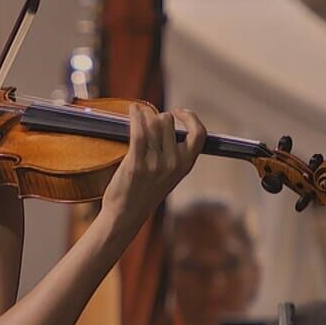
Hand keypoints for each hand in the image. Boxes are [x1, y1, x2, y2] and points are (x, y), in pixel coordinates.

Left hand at [100, 105, 205, 230]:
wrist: (126, 214)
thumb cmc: (144, 191)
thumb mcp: (168, 174)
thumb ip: (173, 152)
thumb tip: (164, 120)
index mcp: (186, 165)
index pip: (199, 133)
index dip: (190, 117)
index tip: (178, 111)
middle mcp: (173, 164)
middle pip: (167, 122)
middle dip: (156, 116)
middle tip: (147, 118)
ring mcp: (155, 165)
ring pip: (152, 124)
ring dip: (142, 114)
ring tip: (137, 112)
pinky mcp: (136, 164)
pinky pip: (138, 132)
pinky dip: (135, 117)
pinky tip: (132, 110)